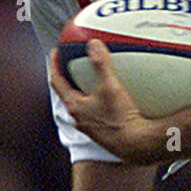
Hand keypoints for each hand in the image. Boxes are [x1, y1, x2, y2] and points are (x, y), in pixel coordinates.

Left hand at [48, 42, 169, 162]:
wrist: (136, 145)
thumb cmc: (121, 120)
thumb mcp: (110, 86)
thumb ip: (101, 64)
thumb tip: (93, 45)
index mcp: (75, 106)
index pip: (57, 81)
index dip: (54, 65)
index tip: (54, 54)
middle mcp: (80, 118)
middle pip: (68, 93)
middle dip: (69, 78)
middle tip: (73, 65)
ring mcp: (91, 127)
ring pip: (82, 105)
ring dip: (84, 91)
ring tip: (93, 80)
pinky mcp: (104, 133)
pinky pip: (96, 113)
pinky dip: (98, 103)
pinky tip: (111, 100)